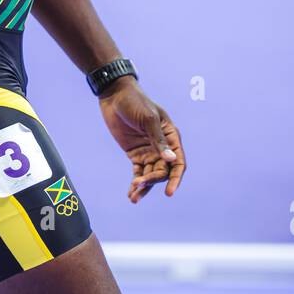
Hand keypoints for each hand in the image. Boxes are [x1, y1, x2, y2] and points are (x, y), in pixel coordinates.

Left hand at [97, 78, 185, 202]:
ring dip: (144, 187)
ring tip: (134, 198)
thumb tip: (171, 159)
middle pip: (163, 171)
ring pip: (150, 175)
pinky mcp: (135, 154)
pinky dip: (135, 183)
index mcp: (171, 136)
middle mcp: (162, 147)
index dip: (176, 178)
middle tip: (139, 184)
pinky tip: (131, 194)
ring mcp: (149, 151)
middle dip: (153, 181)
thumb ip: (159, 140)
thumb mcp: (148, 119)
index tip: (169, 193)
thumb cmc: (135, 102)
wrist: (114, 95)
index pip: (178, 162)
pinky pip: (138, 172)